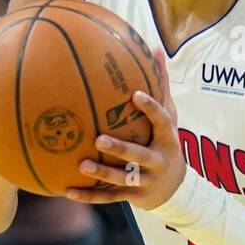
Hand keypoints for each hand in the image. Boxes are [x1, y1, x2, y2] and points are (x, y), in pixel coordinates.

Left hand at [66, 46, 186, 209]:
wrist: (177, 189)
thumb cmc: (166, 142)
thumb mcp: (169, 117)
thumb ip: (160, 86)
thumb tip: (153, 47)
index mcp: (167, 139)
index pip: (162, 121)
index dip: (151, 109)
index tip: (135, 95)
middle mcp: (159, 161)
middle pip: (140, 156)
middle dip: (122, 148)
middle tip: (100, 138)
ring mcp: (147, 182)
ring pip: (123, 179)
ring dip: (103, 172)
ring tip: (82, 164)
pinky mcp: (134, 197)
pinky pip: (109, 197)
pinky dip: (89, 196)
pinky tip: (67, 191)